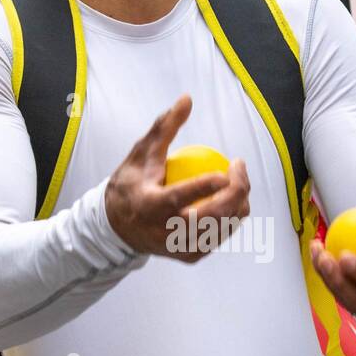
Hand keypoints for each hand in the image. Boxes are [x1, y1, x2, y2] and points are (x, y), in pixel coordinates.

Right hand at [103, 95, 250, 260]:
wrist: (116, 227)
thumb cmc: (132, 182)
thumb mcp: (141, 153)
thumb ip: (165, 127)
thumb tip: (187, 99)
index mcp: (148, 206)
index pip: (180, 198)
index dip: (205, 187)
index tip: (225, 171)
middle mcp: (163, 232)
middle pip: (210, 217)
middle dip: (235, 192)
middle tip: (239, 167)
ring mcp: (177, 248)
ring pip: (221, 229)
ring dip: (238, 202)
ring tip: (239, 180)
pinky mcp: (188, 256)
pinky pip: (220, 236)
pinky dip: (231, 217)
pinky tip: (234, 198)